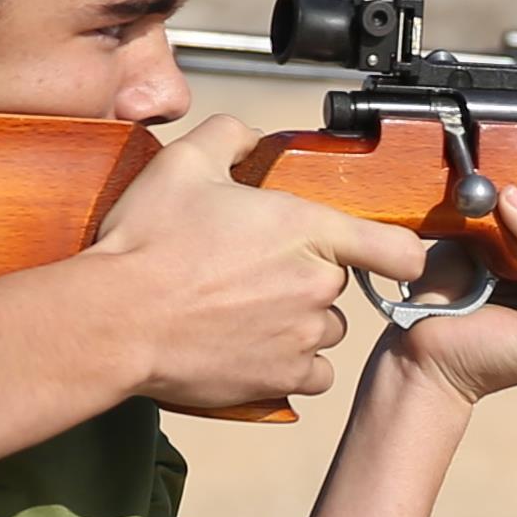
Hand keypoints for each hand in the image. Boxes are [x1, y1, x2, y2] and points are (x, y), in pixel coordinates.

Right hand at [85, 109, 422, 412]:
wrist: (116, 320)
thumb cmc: (147, 244)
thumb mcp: (184, 163)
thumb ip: (230, 136)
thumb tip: (251, 138)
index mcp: (307, 229)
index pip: (399, 250)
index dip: (400, 252)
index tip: (388, 255)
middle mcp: (318, 286)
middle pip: (342, 284)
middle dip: (308, 276)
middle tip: (254, 270)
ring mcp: (303, 337)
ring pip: (326, 329)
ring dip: (300, 322)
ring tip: (245, 309)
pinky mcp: (283, 380)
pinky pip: (312, 374)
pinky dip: (292, 364)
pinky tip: (254, 347)